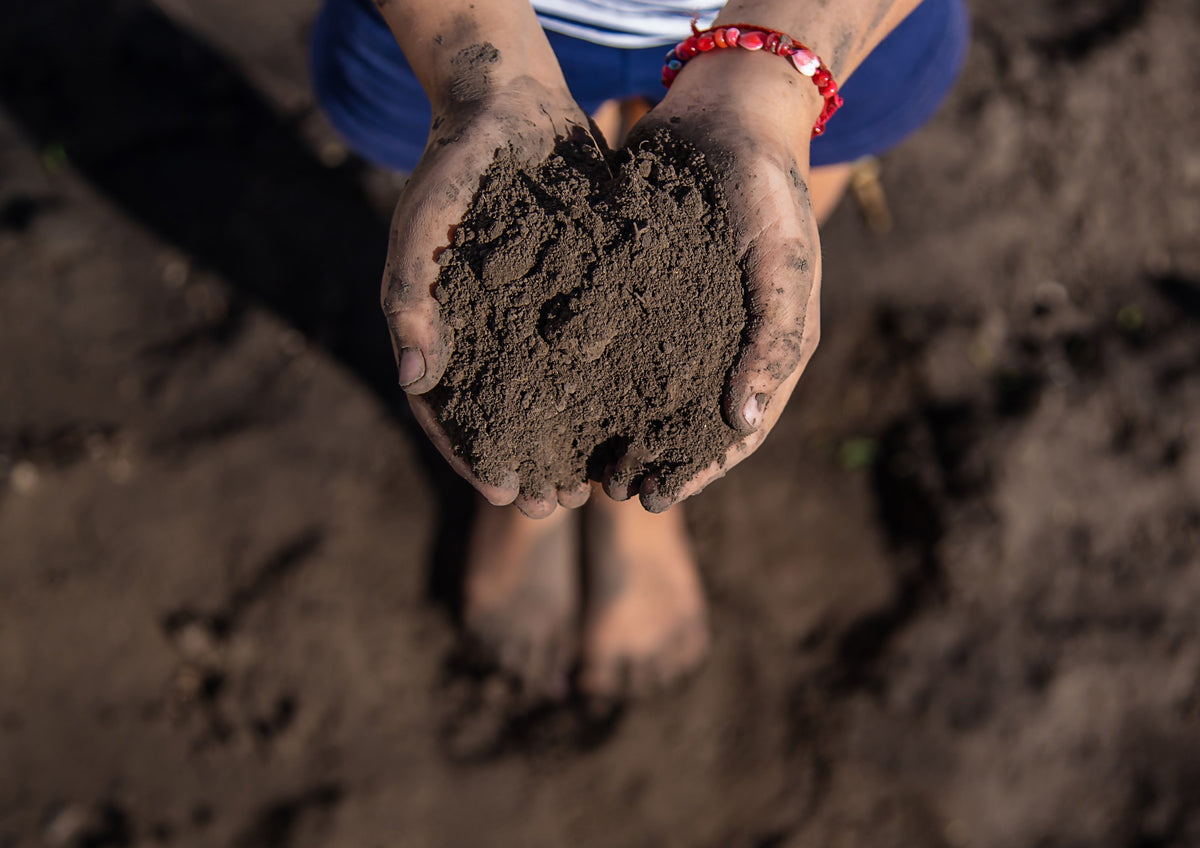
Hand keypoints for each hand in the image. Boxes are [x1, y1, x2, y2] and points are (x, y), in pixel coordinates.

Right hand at [382, 76, 599, 517]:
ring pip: (556, 397)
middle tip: (563, 505)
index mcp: (441, 331)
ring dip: (575, 442)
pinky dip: (611, 388)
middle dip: (533, 464)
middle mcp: (490, 335)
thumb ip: (409, 298)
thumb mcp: (421, 224)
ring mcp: (535, 319)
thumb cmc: (452, 164)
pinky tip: (642, 416)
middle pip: (507, 419)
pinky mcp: (580, 296)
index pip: (450, 413)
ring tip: (602, 481)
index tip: (506, 493)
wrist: (509, 104)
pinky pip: (594, 352)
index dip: (474, 456)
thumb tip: (411, 381)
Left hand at [610, 51, 825, 511]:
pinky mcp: (634, 285)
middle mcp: (717, 341)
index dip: (698, 470)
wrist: (727, 110)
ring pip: (640, 387)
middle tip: (604, 489)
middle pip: (680, 419)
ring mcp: (675, 315)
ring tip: (574, 457)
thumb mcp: (785, 261)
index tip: (655, 499)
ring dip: (611, 426)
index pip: (735, 431)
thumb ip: (774, 339)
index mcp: (763, 346)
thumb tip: (743, 423)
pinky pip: (611, 337)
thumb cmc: (770, 187)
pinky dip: (588, 370)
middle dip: (645, 458)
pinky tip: (553, 392)